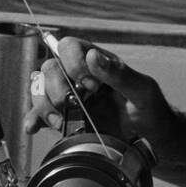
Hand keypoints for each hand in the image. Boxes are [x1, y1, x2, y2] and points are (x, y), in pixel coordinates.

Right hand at [24, 36, 174, 146]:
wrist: (151, 139)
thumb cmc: (151, 109)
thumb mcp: (143, 90)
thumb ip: (119, 74)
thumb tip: (92, 56)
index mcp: (98, 62)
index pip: (70, 47)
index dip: (73, 63)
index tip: (91, 85)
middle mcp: (79, 77)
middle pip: (50, 68)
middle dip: (56, 87)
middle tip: (75, 105)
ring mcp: (71, 98)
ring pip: (40, 89)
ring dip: (43, 104)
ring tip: (59, 122)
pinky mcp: (66, 119)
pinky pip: (40, 114)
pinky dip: (33, 119)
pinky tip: (34, 127)